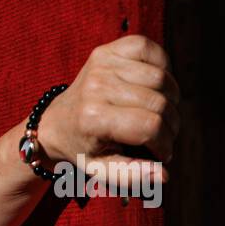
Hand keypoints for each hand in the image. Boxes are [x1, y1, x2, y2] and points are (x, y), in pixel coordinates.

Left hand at [39, 34, 180, 184]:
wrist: (54, 124)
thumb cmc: (82, 149)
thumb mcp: (101, 170)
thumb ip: (132, 175)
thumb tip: (165, 176)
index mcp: (93, 118)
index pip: (151, 126)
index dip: (164, 143)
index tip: (162, 153)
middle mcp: (96, 87)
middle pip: (160, 102)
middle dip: (170, 124)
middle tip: (162, 134)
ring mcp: (100, 65)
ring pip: (161, 77)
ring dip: (170, 98)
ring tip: (158, 112)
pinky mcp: (106, 50)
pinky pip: (149, 49)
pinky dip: (160, 65)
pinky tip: (152, 86)